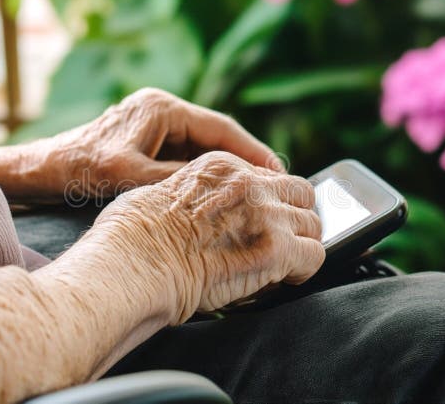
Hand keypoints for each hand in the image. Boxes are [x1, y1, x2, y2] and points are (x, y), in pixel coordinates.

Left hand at [36, 88, 284, 196]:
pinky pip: (185, 156)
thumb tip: (225, 187)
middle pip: (215, 136)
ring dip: (225, 168)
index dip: (251, 151)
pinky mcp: (148, 140)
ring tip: (254, 193)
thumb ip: (178, 179)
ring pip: (202, 147)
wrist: (43, 170)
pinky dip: (203, 173)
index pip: (219, 128)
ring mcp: (154, 124)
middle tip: (274, 185)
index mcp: (161, 108)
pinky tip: (220, 193)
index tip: (277, 172)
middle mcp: (161, 110)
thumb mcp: (132, 177)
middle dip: (243, 160)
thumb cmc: (80, 170)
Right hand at [83, 151, 323, 323]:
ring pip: (312, 225)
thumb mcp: (158, 193)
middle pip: (300, 193)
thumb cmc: (130, 239)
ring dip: (300, 245)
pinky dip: (304, 270)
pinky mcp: (276, 250)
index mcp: (220, 166)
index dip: (272, 201)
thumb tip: (197, 215)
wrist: (133, 264)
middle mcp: (249, 183)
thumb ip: (191, 195)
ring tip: (282, 265)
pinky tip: (283, 279)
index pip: (269, 176)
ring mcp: (266, 214)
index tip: (266, 220)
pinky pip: (314, 256)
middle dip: (294, 218)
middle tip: (282, 242)